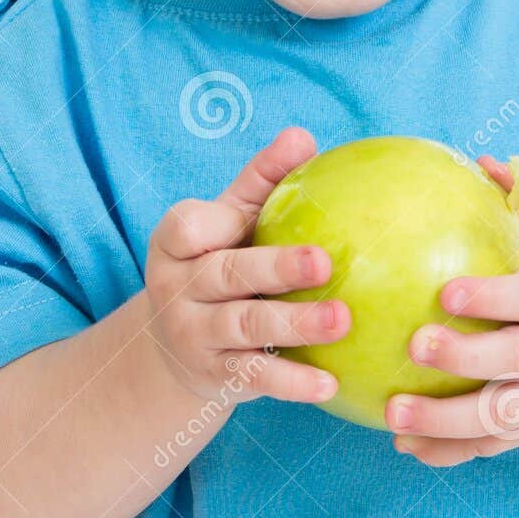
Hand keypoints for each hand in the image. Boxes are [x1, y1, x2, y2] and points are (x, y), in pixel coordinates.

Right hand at [145, 127, 350, 405]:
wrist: (177, 346)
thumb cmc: (219, 261)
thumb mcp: (230, 221)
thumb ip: (262, 180)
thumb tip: (303, 136)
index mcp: (176, 243)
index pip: (187, 227)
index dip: (218, 223)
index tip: (250, 216)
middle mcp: (176, 289)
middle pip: (226, 275)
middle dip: (275, 268)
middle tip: (324, 262)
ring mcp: (193, 335)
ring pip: (244, 326)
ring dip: (294, 323)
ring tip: (342, 320)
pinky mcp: (214, 376)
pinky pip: (254, 376)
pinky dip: (291, 381)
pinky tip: (330, 382)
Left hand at [383, 154, 518, 465]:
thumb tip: (483, 161)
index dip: (493, 296)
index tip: (445, 290)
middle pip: (517, 360)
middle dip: (466, 358)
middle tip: (414, 344)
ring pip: (502, 415)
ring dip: (446, 421)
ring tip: (392, 414)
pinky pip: (493, 447)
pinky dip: (451, 451)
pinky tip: (405, 447)